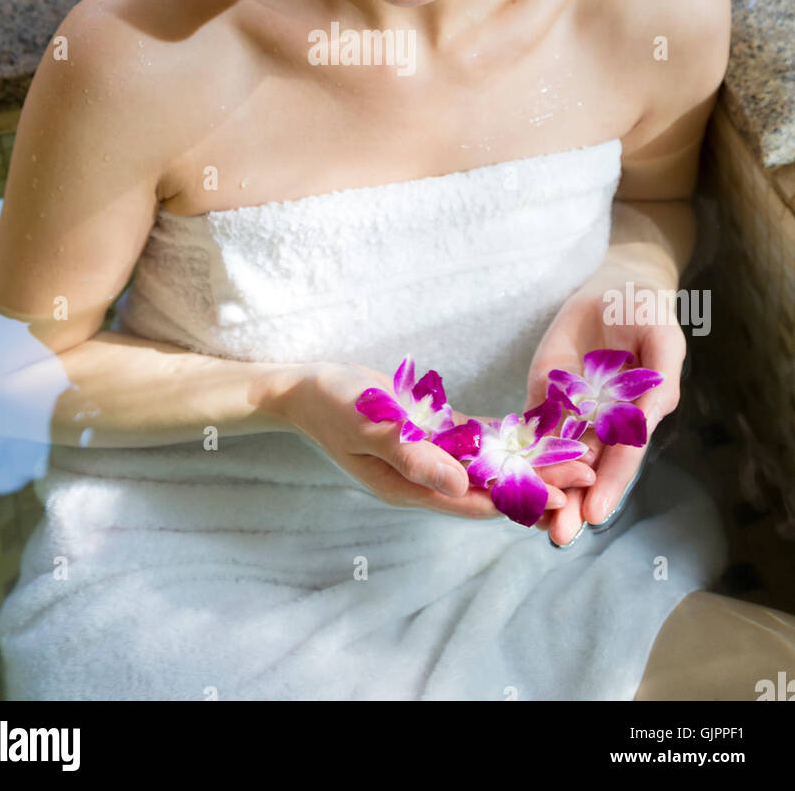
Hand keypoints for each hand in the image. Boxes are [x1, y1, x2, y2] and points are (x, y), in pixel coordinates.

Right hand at [283, 362, 592, 520]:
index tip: (561, 492)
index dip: (520, 498)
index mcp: (410, 486)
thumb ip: (412, 456)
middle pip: (492, 486)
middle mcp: (426, 478)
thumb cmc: (331, 404)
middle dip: (538, 481)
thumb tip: (461, 485)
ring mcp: (429, 456)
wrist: (303, 387)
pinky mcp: (431, 432)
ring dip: (528, 462)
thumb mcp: (367, 427)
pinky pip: (474, 441)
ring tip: (573, 456)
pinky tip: (535, 433)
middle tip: (585, 472)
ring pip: (489, 465)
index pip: (476, 500)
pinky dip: (504, 440)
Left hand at [522, 283, 684, 544]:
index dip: (611, 484)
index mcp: (635, 416)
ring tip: (531, 521)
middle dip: (574, 501)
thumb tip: (653, 414)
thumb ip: (661, 378)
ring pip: (557, 458)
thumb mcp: (663, 338)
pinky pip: (531, 427)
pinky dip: (519, 454)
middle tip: (559, 535)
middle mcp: (603, 422)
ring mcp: (572, 411)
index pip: (623, 457)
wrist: (612, 288)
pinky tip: (504, 479)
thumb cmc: (646, 311)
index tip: (595, 513)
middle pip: (588, 469)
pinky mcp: (545, 396)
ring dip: (546, 489)